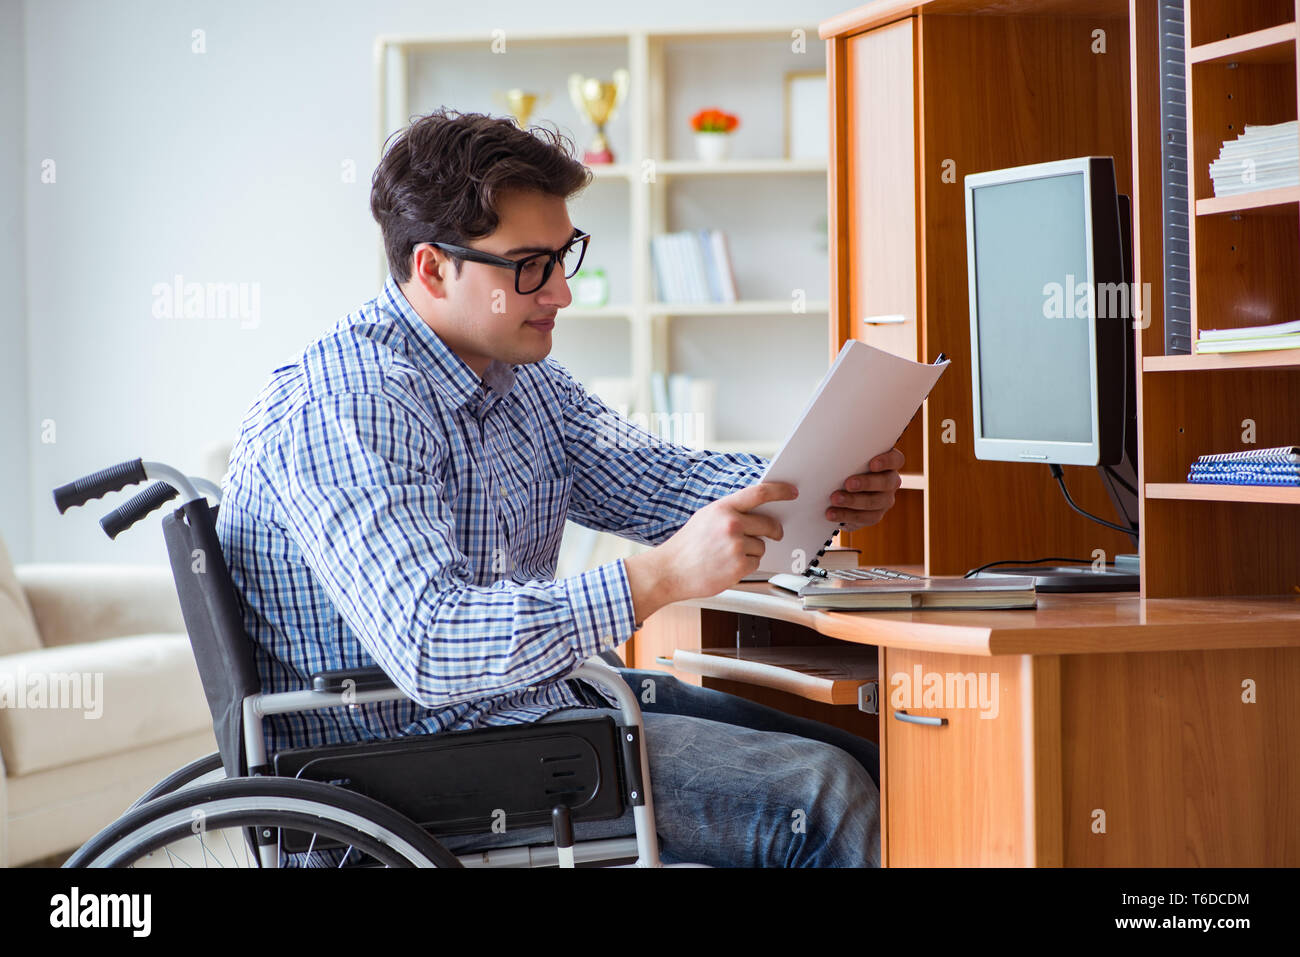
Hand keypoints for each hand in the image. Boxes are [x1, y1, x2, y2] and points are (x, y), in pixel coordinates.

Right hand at [625, 482, 796, 617]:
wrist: (670, 571)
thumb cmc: (686, 546)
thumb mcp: (705, 518)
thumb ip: (730, 513)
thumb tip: (758, 513)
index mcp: (722, 508)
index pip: (759, 493)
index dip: (780, 491)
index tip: (792, 492)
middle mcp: (731, 524)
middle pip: (769, 524)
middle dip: (774, 530)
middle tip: (776, 533)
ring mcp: (736, 545)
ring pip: (762, 546)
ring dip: (753, 551)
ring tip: (729, 555)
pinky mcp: (739, 565)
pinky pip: (756, 563)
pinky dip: (746, 566)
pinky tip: (729, 566)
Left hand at [826, 448, 903, 531]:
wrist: (838, 492)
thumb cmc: (843, 468)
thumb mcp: (845, 460)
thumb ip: (844, 456)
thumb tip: (830, 455)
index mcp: (887, 463)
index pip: (896, 460)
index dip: (887, 461)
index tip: (872, 464)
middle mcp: (890, 481)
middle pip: (887, 482)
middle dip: (867, 483)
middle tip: (848, 484)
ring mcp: (884, 500)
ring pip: (875, 502)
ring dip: (853, 501)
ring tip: (834, 499)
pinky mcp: (874, 515)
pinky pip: (864, 518)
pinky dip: (846, 515)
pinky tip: (832, 513)